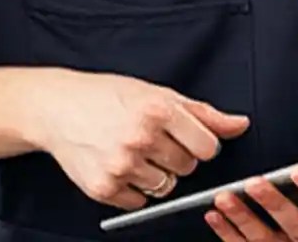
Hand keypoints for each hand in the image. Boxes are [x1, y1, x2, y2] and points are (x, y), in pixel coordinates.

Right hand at [27, 68, 250, 209]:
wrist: (57, 107)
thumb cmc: (108, 96)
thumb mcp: (157, 94)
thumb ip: (202, 113)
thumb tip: (240, 125)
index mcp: (159, 110)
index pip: (208, 147)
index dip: (198, 143)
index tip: (182, 136)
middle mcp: (141, 137)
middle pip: (188, 167)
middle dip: (175, 155)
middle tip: (151, 139)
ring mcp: (122, 165)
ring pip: (165, 186)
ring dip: (154, 173)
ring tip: (132, 150)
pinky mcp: (104, 187)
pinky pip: (138, 202)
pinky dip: (132, 188)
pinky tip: (117, 164)